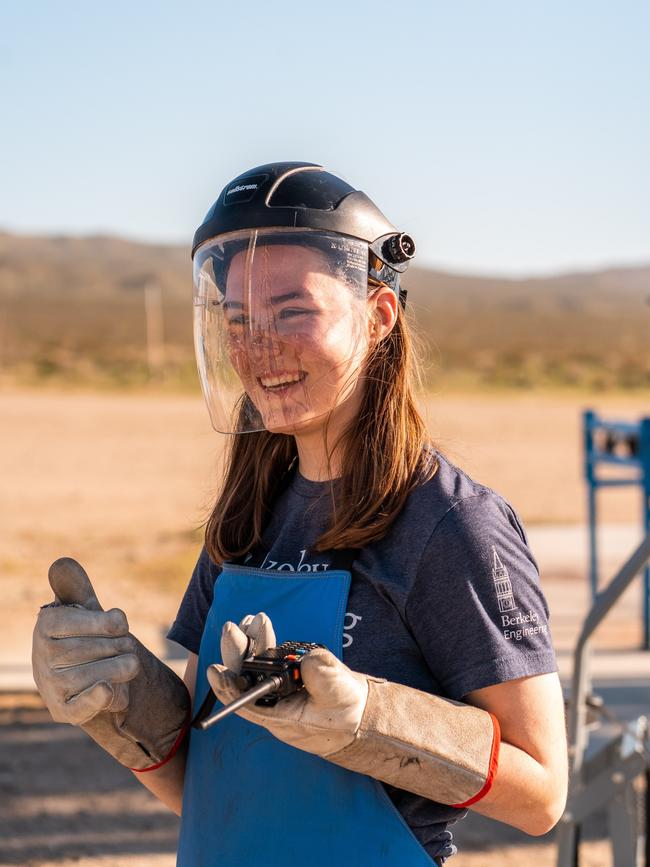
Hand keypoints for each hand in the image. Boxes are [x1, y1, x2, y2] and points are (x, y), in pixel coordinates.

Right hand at [32, 558, 138, 724]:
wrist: (78, 679)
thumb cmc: (83, 635)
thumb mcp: (82, 609)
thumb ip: (75, 587)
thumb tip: (61, 563)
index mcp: (47, 623)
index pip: (92, 621)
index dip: (114, 624)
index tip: (120, 625)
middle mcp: (43, 655)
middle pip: (104, 648)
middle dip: (123, 646)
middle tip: (124, 647)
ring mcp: (52, 685)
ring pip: (106, 674)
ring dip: (125, 669)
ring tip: (125, 665)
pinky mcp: (63, 711)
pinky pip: (87, 704)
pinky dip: (103, 697)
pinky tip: (110, 689)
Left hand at [207, 616, 370, 756]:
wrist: (357, 710)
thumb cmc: (346, 711)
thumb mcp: (337, 695)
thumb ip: (322, 678)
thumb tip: (307, 660)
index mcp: (277, 714)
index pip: (244, 702)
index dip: (227, 686)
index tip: (215, 669)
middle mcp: (271, 699)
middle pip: (243, 676)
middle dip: (235, 652)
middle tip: (230, 630)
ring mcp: (276, 685)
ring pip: (253, 663)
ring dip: (249, 641)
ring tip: (249, 619)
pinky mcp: (284, 671)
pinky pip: (266, 655)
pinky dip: (262, 639)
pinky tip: (259, 624)